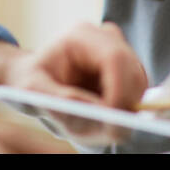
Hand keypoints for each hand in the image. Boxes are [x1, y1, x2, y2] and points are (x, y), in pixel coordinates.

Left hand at [0, 22, 148, 110]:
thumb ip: (58, 99)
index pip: (115, 59)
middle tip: (104, 133)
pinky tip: (99, 115)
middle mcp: (106, 38)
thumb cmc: (31, 79)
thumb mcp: (32, 90)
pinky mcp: (127, 67)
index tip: (111, 122)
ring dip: (122, 110)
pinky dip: (123, 110)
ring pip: (138, 85)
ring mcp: (120, 50)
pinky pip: (136, 93)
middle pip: (133, 72)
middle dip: (122, 106)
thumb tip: (91, 108)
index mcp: (81, 35)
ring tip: (92, 123)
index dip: (120, 91)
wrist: (36, 76)